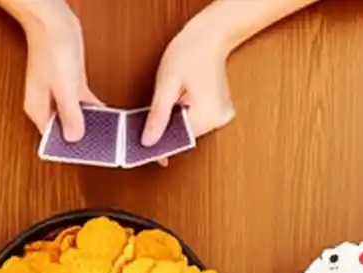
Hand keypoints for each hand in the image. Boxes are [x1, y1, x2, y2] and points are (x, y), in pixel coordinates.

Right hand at [20, 4, 102, 140]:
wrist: (52, 20)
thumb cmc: (52, 48)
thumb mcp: (64, 86)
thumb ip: (70, 113)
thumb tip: (75, 137)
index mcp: (38, 109)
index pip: (53, 138)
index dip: (70, 149)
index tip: (88, 156)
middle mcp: (47, 104)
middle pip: (64, 129)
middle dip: (82, 138)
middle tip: (103, 149)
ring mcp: (58, 93)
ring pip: (75, 116)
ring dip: (90, 124)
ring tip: (108, 136)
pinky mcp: (70, 82)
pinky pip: (82, 103)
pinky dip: (93, 109)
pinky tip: (107, 117)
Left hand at [143, 21, 234, 147]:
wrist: (211, 35)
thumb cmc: (190, 51)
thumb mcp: (167, 83)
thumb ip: (158, 115)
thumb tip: (148, 141)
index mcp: (208, 114)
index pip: (178, 140)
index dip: (158, 144)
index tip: (142, 147)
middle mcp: (218, 119)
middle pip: (183, 135)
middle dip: (164, 129)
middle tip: (148, 118)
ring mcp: (221, 116)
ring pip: (188, 128)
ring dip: (173, 121)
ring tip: (168, 100)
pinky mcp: (218, 111)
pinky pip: (195, 120)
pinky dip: (182, 115)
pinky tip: (177, 101)